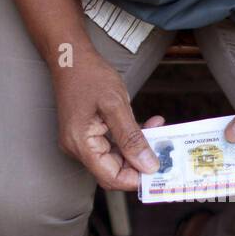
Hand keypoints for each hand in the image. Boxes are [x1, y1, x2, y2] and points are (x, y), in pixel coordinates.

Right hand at [52, 52, 161, 190]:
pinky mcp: (88, 135)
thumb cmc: (90, 76)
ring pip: (116, 159)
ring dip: (138, 148)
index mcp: (81, 144)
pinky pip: (112, 146)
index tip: (160, 169)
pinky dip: (131, 139)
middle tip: (163, 148)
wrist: (71, 57)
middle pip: (114, 171)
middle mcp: (78, 149)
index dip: (136, 178)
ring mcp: (81, 143)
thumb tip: (148, 165)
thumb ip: (132, 138)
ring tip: (157, 128)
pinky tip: (147, 124)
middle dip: (140, 162)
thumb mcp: (115, 105)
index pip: (111, 178)